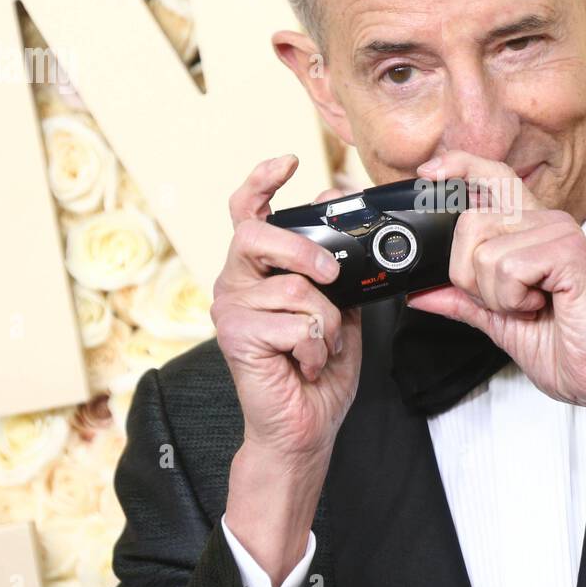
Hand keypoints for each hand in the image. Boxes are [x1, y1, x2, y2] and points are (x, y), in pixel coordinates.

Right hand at [211, 154, 362, 468]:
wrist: (305, 425)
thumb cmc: (318, 369)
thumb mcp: (338, 309)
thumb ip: (338, 272)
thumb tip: (354, 233)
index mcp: (259, 269)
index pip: (248, 211)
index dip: (263, 180)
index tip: (290, 161)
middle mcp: (237, 282)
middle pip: (258, 234)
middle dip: (303, 250)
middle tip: (332, 277)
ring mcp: (231, 308)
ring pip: (294, 287)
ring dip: (326, 322)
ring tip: (320, 348)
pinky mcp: (236, 336)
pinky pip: (296, 323)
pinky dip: (317, 348)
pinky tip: (307, 366)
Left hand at [404, 150, 585, 414]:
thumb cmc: (563, 347)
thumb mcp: (497, 321)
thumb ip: (460, 299)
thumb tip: (418, 292)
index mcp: (530, 230)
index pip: (492, 177)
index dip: (459, 166)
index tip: (428, 174)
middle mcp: (545, 222)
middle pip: (470, 223)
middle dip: (470, 277)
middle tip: (506, 302)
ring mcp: (558, 233)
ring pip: (484, 252)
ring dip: (496, 296)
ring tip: (530, 307)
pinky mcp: (568, 252)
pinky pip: (508, 267)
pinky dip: (513, 300)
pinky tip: (542, 306)